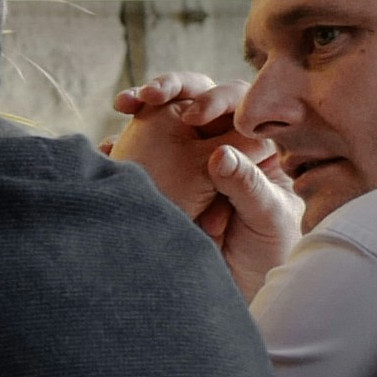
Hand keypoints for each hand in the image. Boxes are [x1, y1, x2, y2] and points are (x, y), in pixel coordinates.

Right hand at [108, 76, 300, 294]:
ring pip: (165, 118)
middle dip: (172, 88)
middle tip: (149, 96)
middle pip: (196, 99)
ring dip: (144, 108)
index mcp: (257, 148)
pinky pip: (140, 152)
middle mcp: (223, 144)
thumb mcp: (267, 218)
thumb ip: (248, 186)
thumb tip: (219, 153)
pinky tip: (107, 147)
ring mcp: (189, 159)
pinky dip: (122, 146)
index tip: (193, 115)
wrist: (238, 289)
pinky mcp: (162, 177)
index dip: (215, 99)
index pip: (238, 104)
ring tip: (126, 104)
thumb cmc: (269, 255)